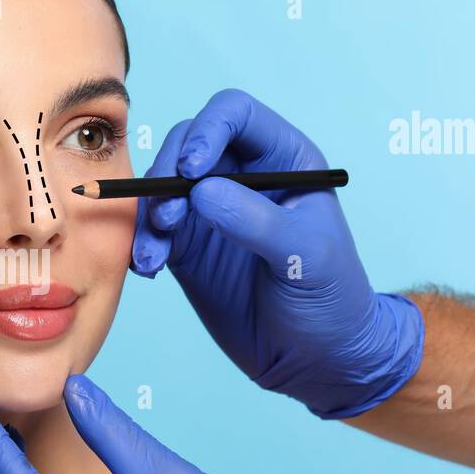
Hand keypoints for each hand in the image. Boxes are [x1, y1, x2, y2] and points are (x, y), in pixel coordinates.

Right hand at [130, 89, 423, 418]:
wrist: (319, 359)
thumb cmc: (332, 299)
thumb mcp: (305, 256)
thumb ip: (256, 221)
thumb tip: (201, 191)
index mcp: (283, 159)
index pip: (235, 115)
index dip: (208, 130)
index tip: (193, 171)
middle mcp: (242, 175)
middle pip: (186, 144)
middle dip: (166, 174)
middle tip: (167, 218)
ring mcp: (210, 211)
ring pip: (161, 186)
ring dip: (147, 214)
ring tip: (155, 255)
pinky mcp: (187, 248)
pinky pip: (152, 231)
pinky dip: (142, 245)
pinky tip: (150, 270)